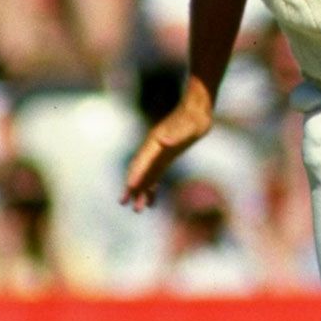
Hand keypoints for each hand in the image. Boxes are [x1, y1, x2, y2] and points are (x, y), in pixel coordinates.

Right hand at [122, 90, 213, 210]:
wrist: (197, 111)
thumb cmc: (192, 119)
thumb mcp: (186, 126)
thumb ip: (175, 134)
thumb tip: (163, 141)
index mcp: (154, 142)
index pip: (142, 161)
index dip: (136, 174)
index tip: (129, 188)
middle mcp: (152, 149)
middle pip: (139, 170)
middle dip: (131, 187)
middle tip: (123, 202)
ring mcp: (158, 154)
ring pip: (146, 176)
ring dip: (141, 192)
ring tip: (137, 209)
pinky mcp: (165, 157)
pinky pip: (155, 175)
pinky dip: (152, 188)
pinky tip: (152, 202)